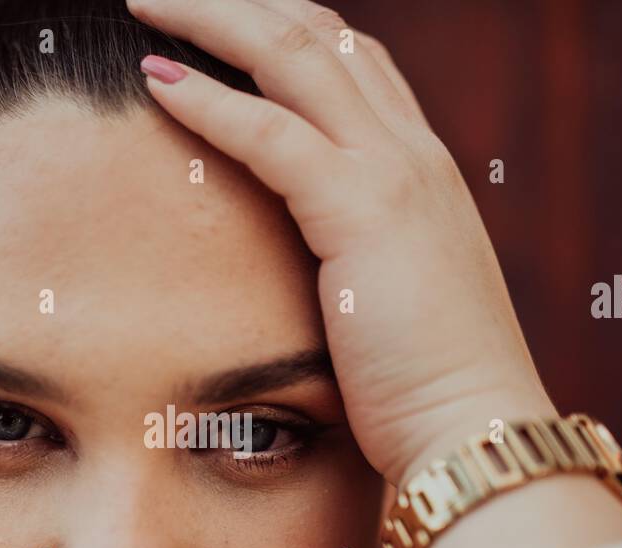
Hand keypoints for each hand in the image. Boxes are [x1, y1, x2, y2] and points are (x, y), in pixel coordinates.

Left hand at [127, 0, 556, 486]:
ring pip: (294, 56)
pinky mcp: (363, 214)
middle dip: (242, 2)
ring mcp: (394, 175)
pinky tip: (155, 80)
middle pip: (321, 35)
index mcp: (423, 172)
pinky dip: (208, 100)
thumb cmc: (430, 388)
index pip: (352, 63)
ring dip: (214, 18)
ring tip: (145, 2)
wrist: (475, 431)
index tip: (222, 20)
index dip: (284, 29)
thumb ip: (363, 259)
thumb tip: (317, 269)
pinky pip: (271, 134)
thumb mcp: (396, 301)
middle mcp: (413, 154)